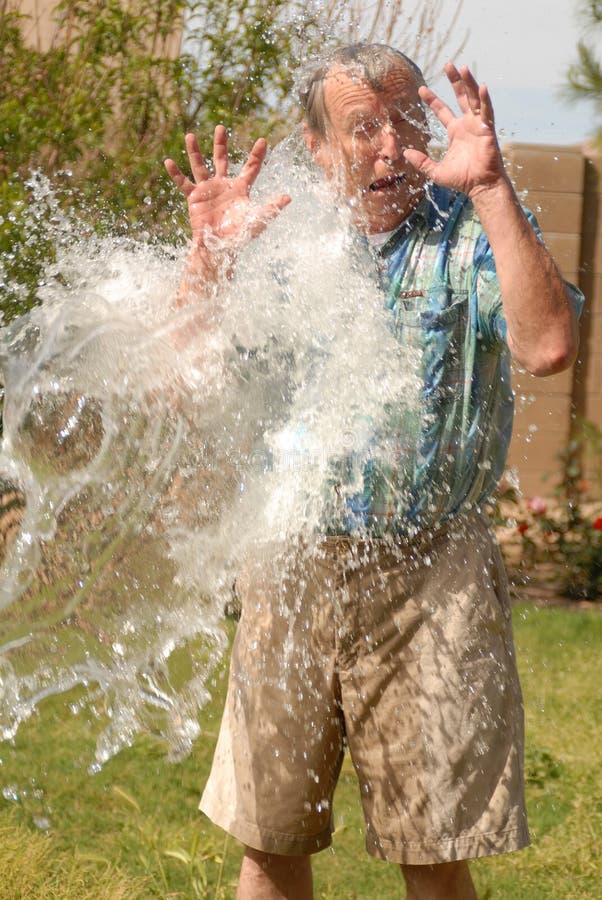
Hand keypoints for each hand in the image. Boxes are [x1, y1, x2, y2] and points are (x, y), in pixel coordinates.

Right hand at [164, 126, 290, 256]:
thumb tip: (288, 197)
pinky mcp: (194, 198)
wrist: (219, 248)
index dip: (257, 155)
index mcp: (240, 189)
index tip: (262, 140)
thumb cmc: (240, 236)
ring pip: (200, 166)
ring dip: (195, 152)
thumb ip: (271, 207)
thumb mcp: (257, 220)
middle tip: (221, 127)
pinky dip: (176, 174)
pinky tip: (168, 162)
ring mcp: (208, 190)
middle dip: (221, 144)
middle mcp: (223, 185)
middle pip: (221, 159)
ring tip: (190, 136)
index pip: (250, 168)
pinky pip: (184, 183)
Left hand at [403, 63, 506, 200]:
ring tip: (462, 67)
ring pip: (473, 98)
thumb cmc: (462, 180)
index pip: (443, 110)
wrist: (479, 186)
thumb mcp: (436, 171)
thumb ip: (421, 162)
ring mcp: (478, 125)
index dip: (433, 100)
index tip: (421, 89)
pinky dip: (484, 99)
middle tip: (448, 64)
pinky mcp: (488, 130)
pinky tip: (481, 86)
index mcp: (455, 131)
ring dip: (469, 82)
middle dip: (454, 81)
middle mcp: (467, 124)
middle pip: (460, 97)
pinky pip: (487, 111)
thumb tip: (405, 153)